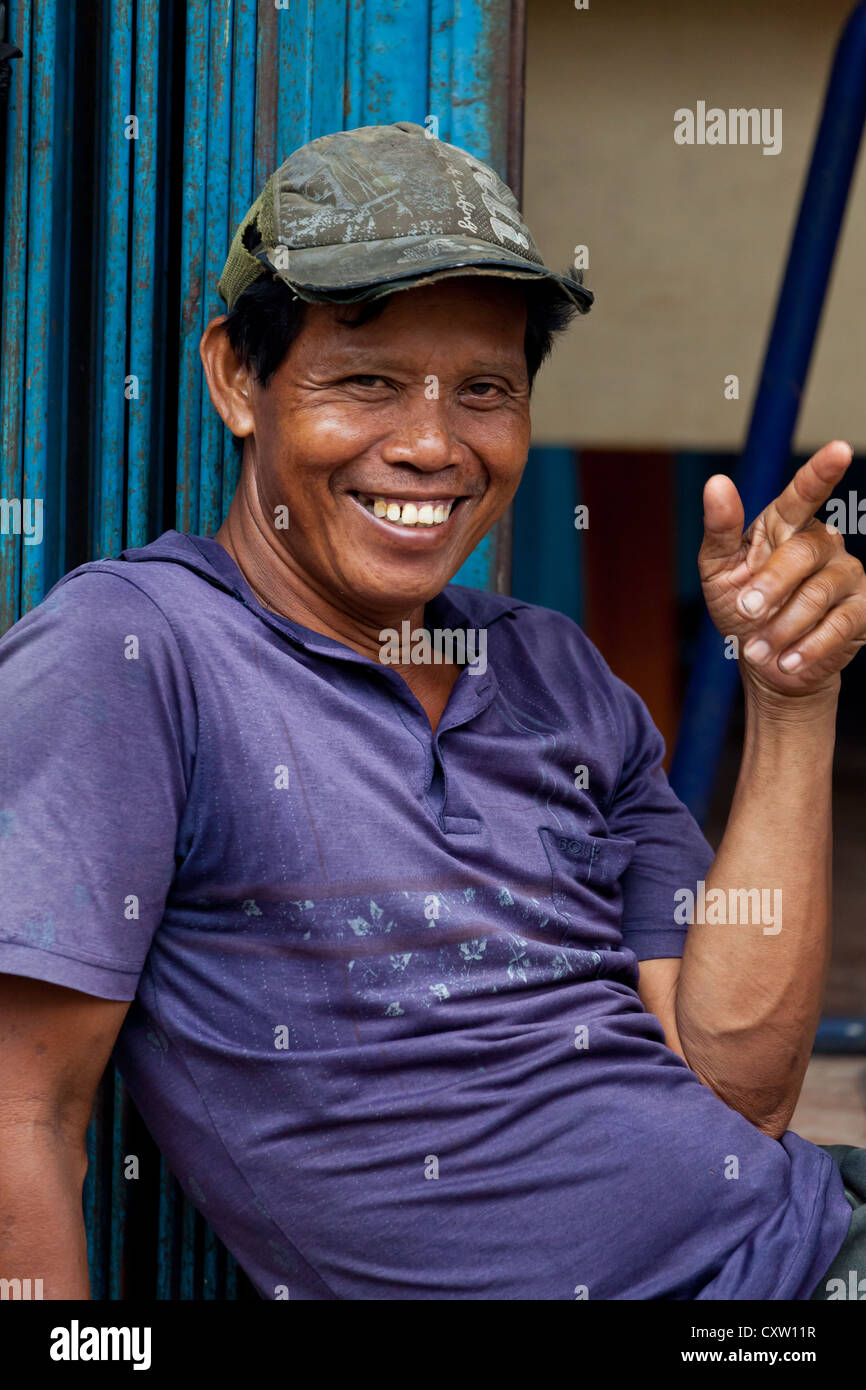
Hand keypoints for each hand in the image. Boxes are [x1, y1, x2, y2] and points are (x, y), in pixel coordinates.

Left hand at [699, 441, 865, 700]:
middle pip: (802, 553)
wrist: (767, 661)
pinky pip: (839, 625)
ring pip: (818, 594)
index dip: (821, 471)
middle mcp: (823, 543)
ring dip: (781, 626)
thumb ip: (720, 529)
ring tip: (757, 648)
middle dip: (771, 586)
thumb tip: (717, 483)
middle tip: (747, 610)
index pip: (804, 493)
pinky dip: (807, 647)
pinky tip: (787, 661)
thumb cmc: (742, 608)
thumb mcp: (719, 570)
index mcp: (785, 525)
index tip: (838, 450)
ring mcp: (847, 575)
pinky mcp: (862, 611)